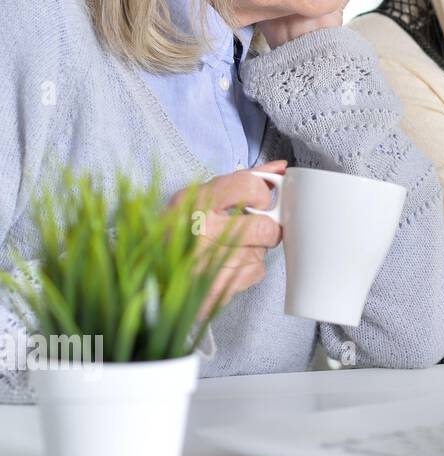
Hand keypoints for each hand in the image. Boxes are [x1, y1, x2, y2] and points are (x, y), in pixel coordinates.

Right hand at [171, 161, 286, 318]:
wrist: (150, 271)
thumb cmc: (180, 229)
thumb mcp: (202, 195)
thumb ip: (244, 179)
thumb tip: (280, 168)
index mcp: (195, 201)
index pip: (250, 185)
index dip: (262, 194)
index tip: (257, 201)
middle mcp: (200, 231)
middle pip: (265, 227)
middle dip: (265, 228)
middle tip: (250, 227)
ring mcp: (208, 262)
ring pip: (263, 251)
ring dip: (255, 249)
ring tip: (231, 246)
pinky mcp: (217, 287)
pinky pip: (256, 271)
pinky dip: (249, 268)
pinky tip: (228, 263)